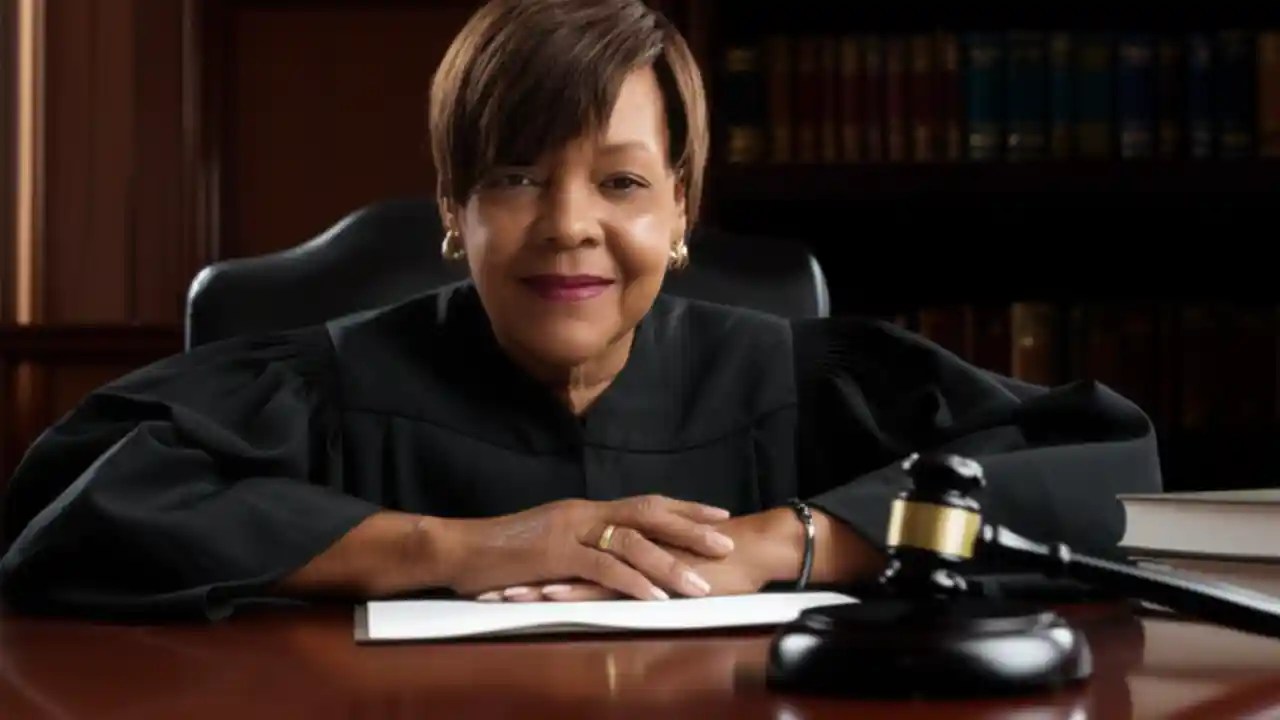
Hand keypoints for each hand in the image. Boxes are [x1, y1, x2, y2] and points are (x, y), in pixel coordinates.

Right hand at [439, 495, 735, 600]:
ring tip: (700, 582)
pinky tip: (655, 597)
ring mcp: (571, 531)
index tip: (718, 515)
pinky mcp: (555, 555)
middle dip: (690, 528)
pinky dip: (632, 582)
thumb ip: (583, 543)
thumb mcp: (551, 540)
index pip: (645, 504)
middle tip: (727, 540)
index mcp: (587, 509)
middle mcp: (585, 513)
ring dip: (669, 563)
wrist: (460, 548)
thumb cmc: (503, 550)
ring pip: (632, 542)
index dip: (683, 509)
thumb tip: (613, 553)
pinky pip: (602, 567)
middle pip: (649, 514)